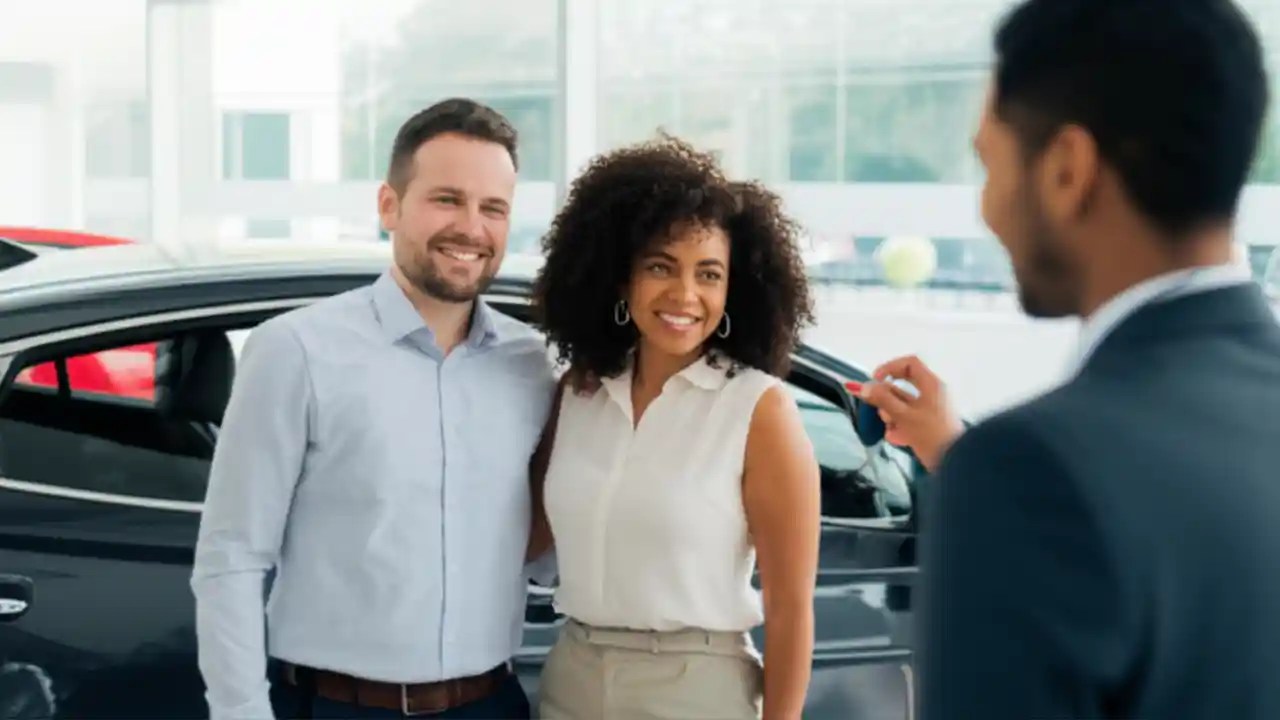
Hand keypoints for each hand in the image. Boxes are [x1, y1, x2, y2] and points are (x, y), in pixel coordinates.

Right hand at [858, 355, 962, 471]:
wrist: (955, 464)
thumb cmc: (933, 436)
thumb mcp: (904, 415)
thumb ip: (882, 400)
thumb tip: (864, 387)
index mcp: (931, 385)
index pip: (909, 364)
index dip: (889, 368)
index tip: (875, 381)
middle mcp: (930, 395)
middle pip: (900, 387)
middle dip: (886, 400)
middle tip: (880, 410)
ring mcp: (928, 411)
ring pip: (900, 406)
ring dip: (891, 416)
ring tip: (893, 429)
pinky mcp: (925, 427)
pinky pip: (906, 421)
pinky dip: (898, 428)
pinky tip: (897, 438)